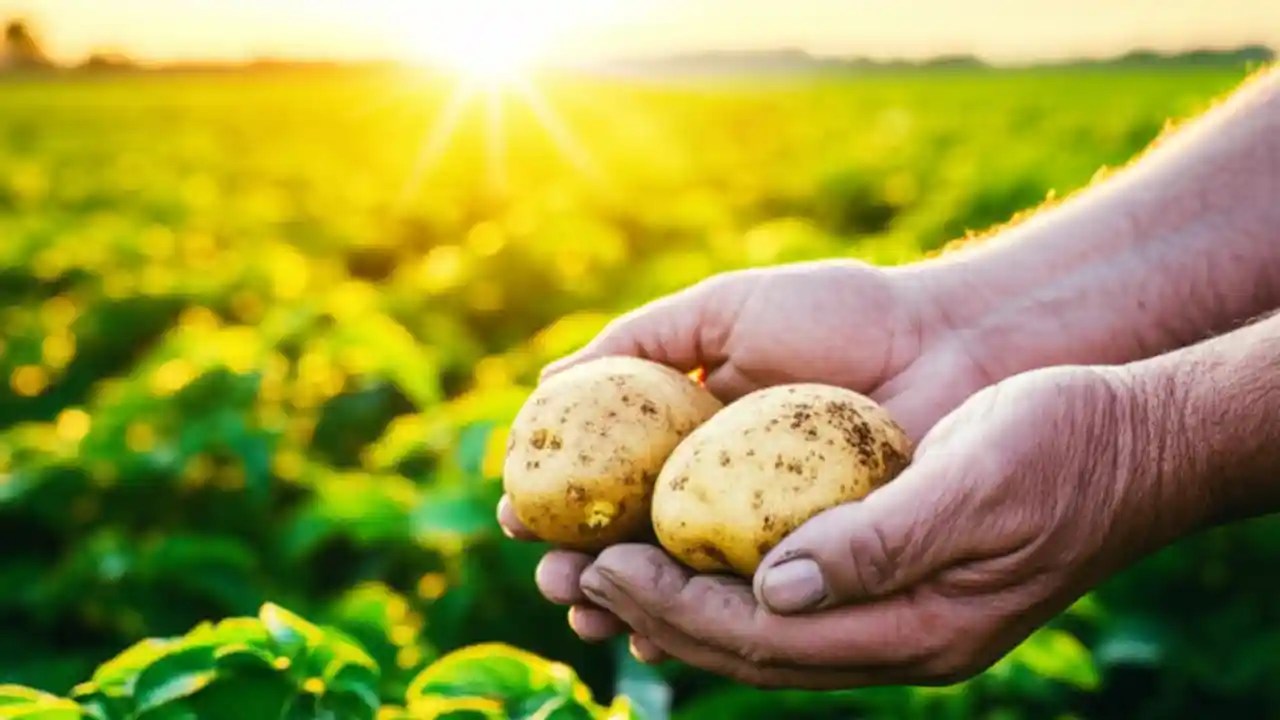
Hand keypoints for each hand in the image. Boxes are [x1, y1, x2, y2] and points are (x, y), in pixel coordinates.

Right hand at [499, 260, 1003, 655]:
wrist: (949, 343)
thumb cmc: (842, 315)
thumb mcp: (728, 311)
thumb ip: (643, 338)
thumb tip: (547, 382)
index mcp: (693, 433)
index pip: (609, 481)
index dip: (559, 506)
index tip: (519, 518)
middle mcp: (721, 490)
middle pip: (633, 546)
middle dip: (583, 572)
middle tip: (554, 582)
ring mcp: (767, 534)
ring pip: (682, 589)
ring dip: (628, 609)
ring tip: (590, 614)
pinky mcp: (818, 568)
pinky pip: (752, 612)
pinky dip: (702, 631)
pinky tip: (660, 639)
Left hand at [570, 366, 1195, 686]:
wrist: (1140, 442)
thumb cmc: (1067, 444)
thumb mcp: (980, 481)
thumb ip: (882, 541)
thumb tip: (774, 585)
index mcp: (922, 628)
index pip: (771, 636)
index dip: (677, 603)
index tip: (603, 563)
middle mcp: (902, 639)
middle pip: (752, 647)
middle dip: (656, 611)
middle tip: (570, 572)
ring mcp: (902, 618)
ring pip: (765, 633)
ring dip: (678, 604)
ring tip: (597, 575)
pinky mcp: (899, 585)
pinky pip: (793, 603)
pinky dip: (727, 585)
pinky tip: (685, 558)